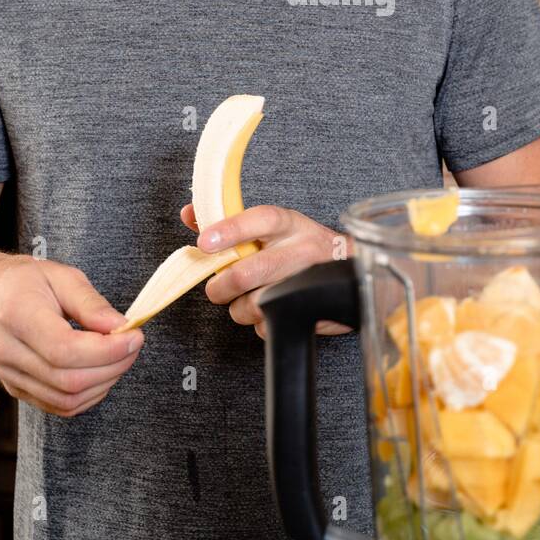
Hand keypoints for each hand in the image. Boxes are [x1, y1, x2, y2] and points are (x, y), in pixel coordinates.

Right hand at [0, 255, 144, 417]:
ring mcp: (10, 376)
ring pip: (66, 400)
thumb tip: (121, 327)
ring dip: (105, 383)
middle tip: (133, 344)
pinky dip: (89, 395)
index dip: (106, 350)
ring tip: (120, 356)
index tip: (134, 336)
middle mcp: (8, 352)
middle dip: (113, 367)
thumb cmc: (22, 283)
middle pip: (68, 381)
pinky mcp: (17, 390)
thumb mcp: (60, 276)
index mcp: (16, 315)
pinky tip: (101, 372)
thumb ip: (91, 302)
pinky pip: (59, 406)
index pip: (64, 350)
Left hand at [179, 203, 352, 339]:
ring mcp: (306, 282)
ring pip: (254, 305)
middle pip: (249, 273)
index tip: (204, 242)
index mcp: (289, 224)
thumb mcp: (273, 227)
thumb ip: (229, 221)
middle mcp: (300, 250)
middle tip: (218, 288)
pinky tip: (271, 309)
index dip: (230, 231)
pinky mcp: (309, 311)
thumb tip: (188, 214)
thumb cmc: (301, 246)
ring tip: (250, 297)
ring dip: (241, 307)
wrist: (351, 270)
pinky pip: (267, 326)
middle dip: (222, 286)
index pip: (261, 220)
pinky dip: (260, 323)